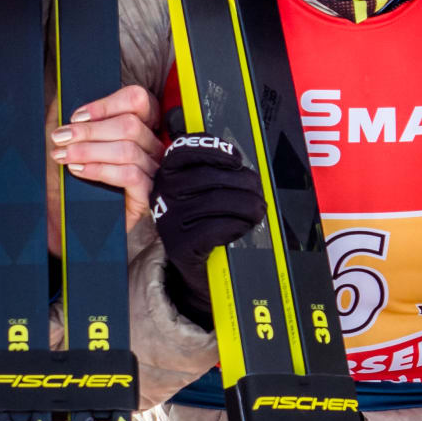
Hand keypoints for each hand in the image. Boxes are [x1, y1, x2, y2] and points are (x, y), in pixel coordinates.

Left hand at [44, 84, 163, 252]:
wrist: (70, 227)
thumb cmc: (72, 186)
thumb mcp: (68, 147)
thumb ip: (68, 123)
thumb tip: (58, 102)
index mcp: (137, 129)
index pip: (138, 101)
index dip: (107, 104)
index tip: (77, 116)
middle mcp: (150, 148)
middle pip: (130, 125)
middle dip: (90, 130)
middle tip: (61, 138)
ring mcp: (152, 172)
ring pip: (128, 149)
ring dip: (89, 150)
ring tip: (64, 156)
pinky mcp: (147, 196)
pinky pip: (130, 175)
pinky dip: (101, 169)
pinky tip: (79, 171)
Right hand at [149, 133, 267, 327]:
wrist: (200, 270)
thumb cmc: (206, 226)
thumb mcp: (206, 194)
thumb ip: (217, 173)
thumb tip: (243, 166)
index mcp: (168, 175)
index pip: (185, 150)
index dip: (215, 151)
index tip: (236, 159)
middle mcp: (163, 194)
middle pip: (210, 176)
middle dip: (244, 183)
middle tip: (258, 194)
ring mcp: (168, 220)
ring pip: (217, 200)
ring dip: (247, 206)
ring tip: (256, 212)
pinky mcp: (179, 244)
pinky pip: (217, 227)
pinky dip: (237, 226)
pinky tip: (241, 229)